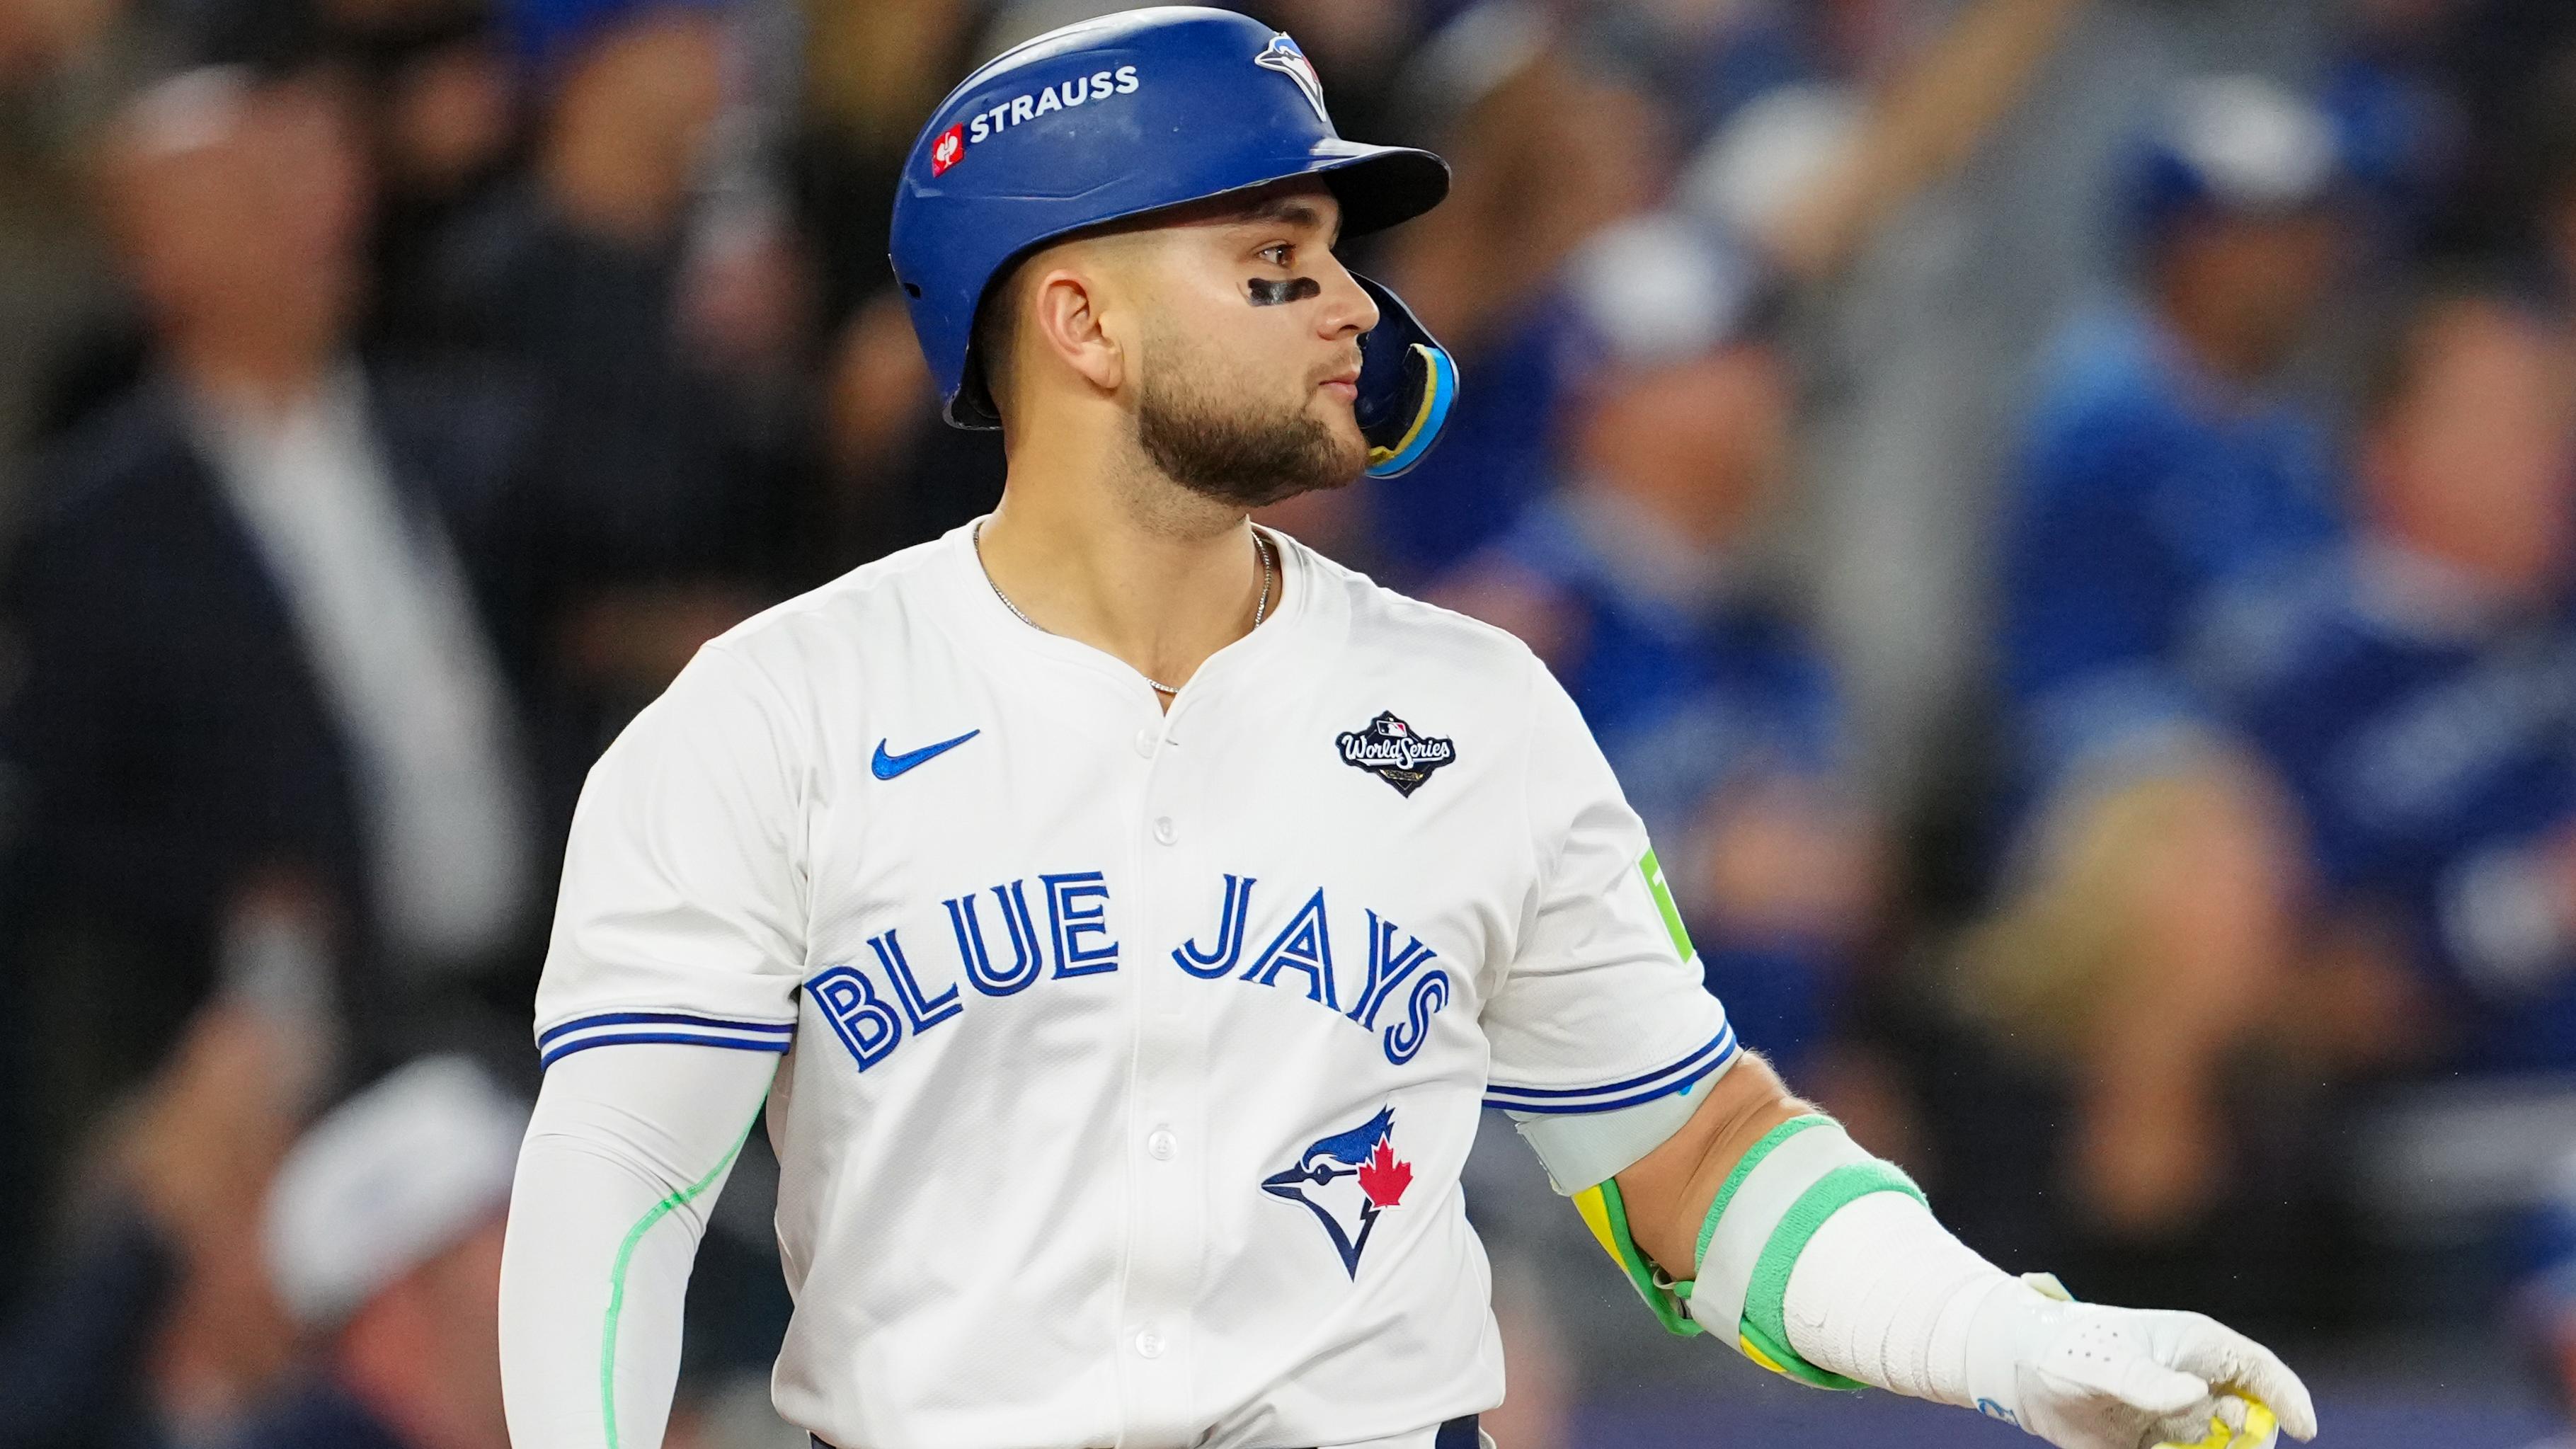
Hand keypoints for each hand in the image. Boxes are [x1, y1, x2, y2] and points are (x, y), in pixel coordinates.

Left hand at [1970, 1275, 2316, 1448]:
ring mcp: (2176, 1416)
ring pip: (2217, 1447)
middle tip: (2221, 1444)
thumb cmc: (2066, 1347)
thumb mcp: (2107, 1361)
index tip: (2304, 1429)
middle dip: (2246, 1440)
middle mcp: (2193, 1382)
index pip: (2260, 1370)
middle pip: (2247, 1419)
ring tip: (2164, 1441)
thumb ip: (2149, 1382)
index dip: (2288, 1398)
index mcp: (2196, 1347)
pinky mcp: (2152, 1444)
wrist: (2017, 1370)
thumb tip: (2197, 1398)